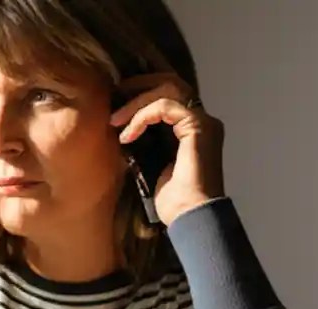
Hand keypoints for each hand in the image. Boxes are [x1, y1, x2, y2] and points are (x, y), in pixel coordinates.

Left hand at [110, 74, 224, 225]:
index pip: (168, 95)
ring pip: (167, 89)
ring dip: (136, 101)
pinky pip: (164, 107)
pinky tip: (127, 135)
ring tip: (115, 119)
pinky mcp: (199, 125)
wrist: (189, 216)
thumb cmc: (173, 199)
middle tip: (115, 94)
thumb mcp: (151, 162)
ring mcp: (202, 121)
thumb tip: (121, 127)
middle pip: (170, 83)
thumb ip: (144, 141)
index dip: (141, 93)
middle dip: (139, 85)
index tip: (116, 103)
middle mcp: (200, 120)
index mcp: (191, 128)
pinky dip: (142, 117)